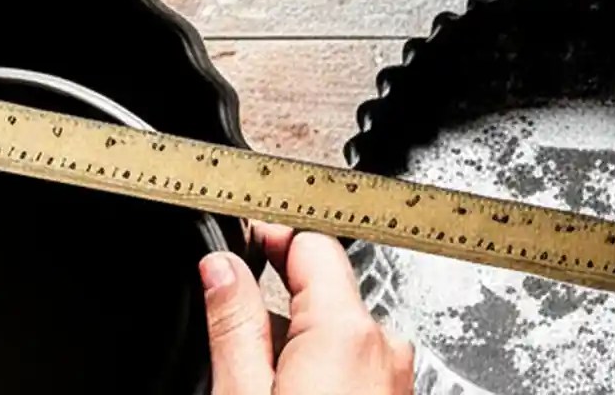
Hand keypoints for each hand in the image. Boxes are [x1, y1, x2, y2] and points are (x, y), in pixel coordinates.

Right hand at [199, 223, 413, 394]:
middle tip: (229, 312)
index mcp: (346, 333)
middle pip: (321, 288)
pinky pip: (350, 363)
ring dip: (294, 338)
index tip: (235, 242)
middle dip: (273, 297)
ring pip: (333, 331)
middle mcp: (384, 348)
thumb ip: (233, 323)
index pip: (310, 244)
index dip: (267, 236)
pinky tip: (288, 391)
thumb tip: (220, 267)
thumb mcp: (242, 393)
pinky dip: (318, 368)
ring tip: (257, 375)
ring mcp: (394, 377)